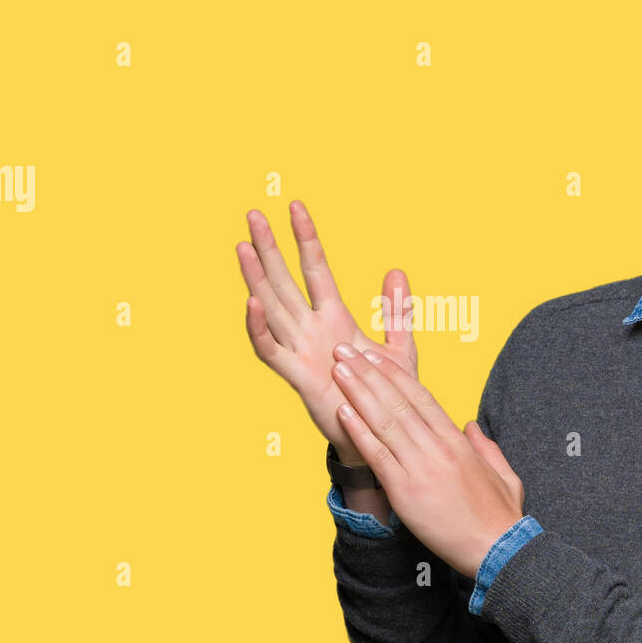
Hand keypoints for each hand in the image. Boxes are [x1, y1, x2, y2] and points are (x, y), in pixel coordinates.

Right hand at [237, 200, 417, 463]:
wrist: (379, 435)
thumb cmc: (385, 394)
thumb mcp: (399, 348)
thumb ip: (397, 311)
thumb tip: (396, 270)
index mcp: (334, 318)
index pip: (316, 269)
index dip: (305, 238)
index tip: (295, 206)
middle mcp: (311, 329)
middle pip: (285, 280)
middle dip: (269, 248)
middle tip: (253, 213)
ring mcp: (300, 350)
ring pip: (272, 307)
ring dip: (256, 277)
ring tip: (242, 246)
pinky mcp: (296, 376)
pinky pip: (271, 349)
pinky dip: (260, 328)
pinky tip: (252, 303)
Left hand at [329, 342, 525, 578]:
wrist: (497, 549)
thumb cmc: (501, 516)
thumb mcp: (504, 474)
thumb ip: (485, 447)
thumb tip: (471, 426)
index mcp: (457, 442)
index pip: (421, 397)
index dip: (395, 374)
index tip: (376, 357)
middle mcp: (437, 447)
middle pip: (397, 401)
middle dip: (368, 372)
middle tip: (345, 350)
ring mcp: (420, 467)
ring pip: (384, 421)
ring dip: (358, 392)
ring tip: (338, 370)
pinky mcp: (405, 490)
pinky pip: (377, 455)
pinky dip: (358, 432)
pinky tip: (342, 413)